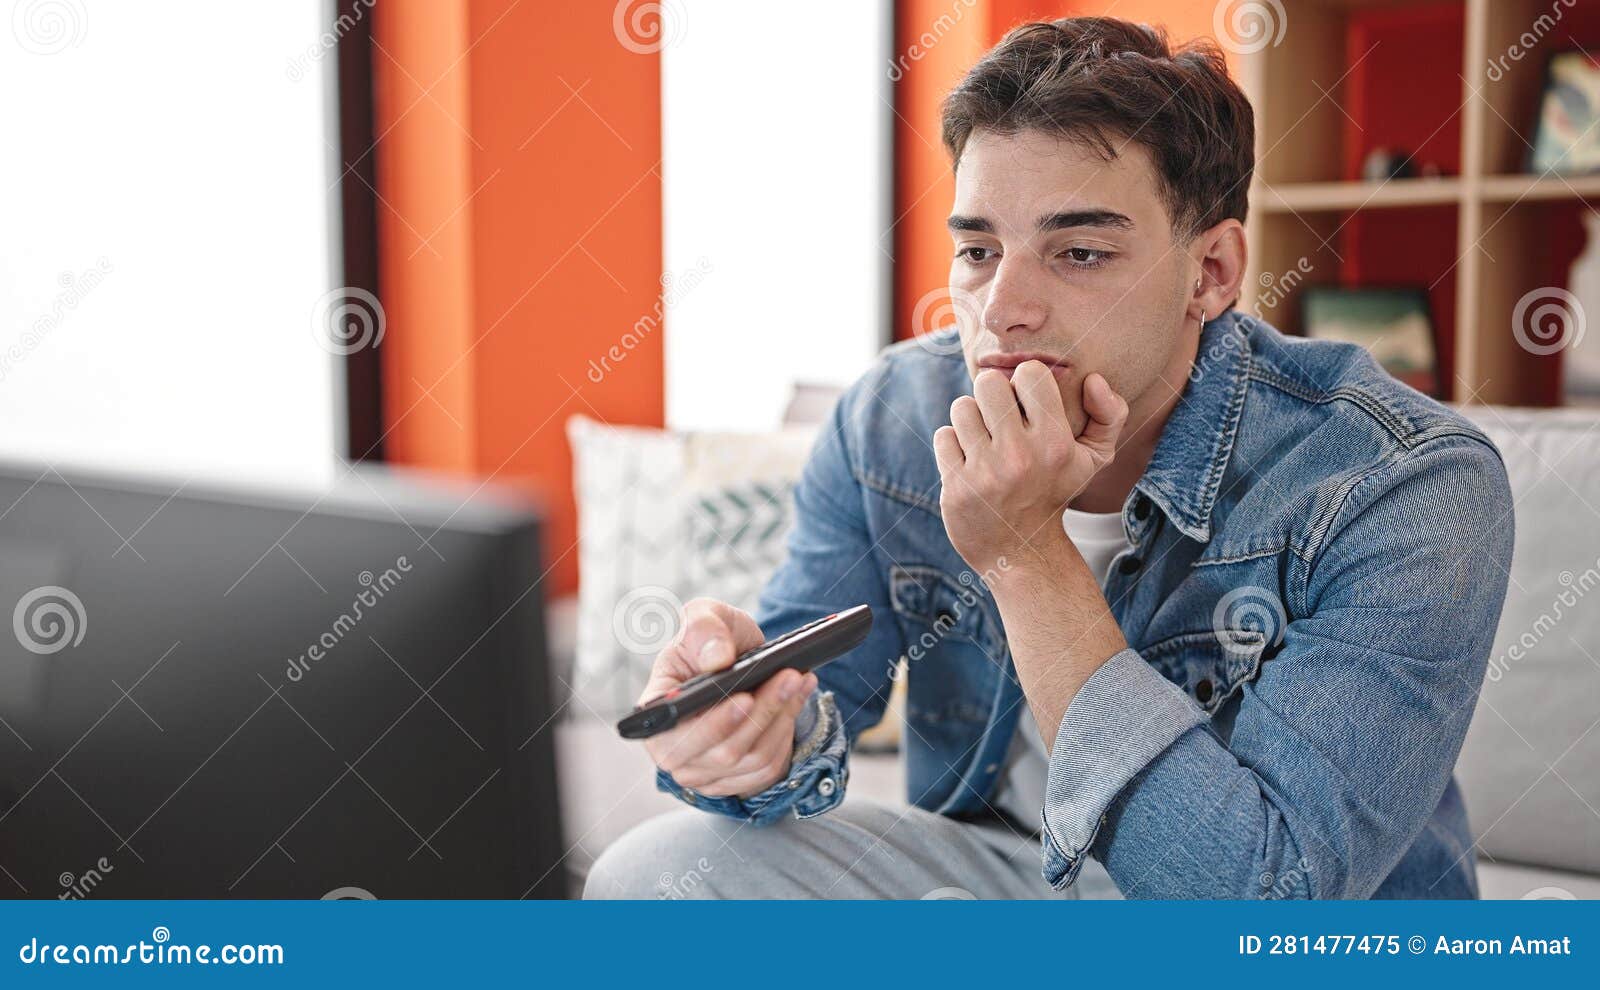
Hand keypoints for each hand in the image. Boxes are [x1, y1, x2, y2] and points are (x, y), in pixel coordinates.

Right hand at [638, 598, 817, 798]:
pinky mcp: (736, 779)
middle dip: (762, 713)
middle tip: (788, 677)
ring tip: (798, 680)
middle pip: (724, 752)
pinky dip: (788, 732)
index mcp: (657, 713)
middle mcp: (675, 752)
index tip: (745, 698)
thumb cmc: (710, 640)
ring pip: (752, 759)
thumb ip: (704, 629)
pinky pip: (769, 767)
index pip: (674, 738)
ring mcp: (705, 771)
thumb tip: (717, 660)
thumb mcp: (704, 617)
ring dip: (782, 718)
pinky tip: (798, 698)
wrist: (733, 660)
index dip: (712, 725)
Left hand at [933, 362, 1127, 572]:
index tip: (1026, 407)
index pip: (1029, 373)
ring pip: (962, 407)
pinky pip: (944, 436)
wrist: (1021, 550)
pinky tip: (969, 463)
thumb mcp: (1094, 459)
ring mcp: (986, 473)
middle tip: (1000, 422)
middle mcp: (1021, 457)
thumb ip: (1110, 414)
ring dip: (971, 421)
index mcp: (1056, 443)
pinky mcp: (957, 487)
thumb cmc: (1055, 491)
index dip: (1025, 384)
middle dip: (992, 397)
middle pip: (988, 383)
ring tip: (985, 443)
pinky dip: (953, 446)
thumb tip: (1094, 379)